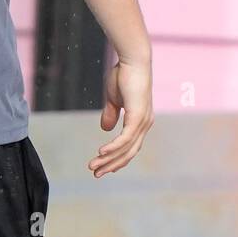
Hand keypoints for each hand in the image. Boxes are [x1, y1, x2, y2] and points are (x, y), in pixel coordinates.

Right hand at [89, 60, 152, 177]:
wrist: (132, 62)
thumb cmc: (123, 76)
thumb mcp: (113, 99)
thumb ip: (110, 114)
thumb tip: (105, 129)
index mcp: (139, 121)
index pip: (129, 146)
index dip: (116, 158)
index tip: (102, 167)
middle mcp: (144, 125)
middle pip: (128, 152)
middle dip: (111, 165)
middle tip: (95, 174)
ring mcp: (143, 122)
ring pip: (125, 148)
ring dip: (108, 159)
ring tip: (93, 166)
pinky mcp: (138, 117)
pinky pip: (125, 138)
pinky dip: (113, 147)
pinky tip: (101, 153)